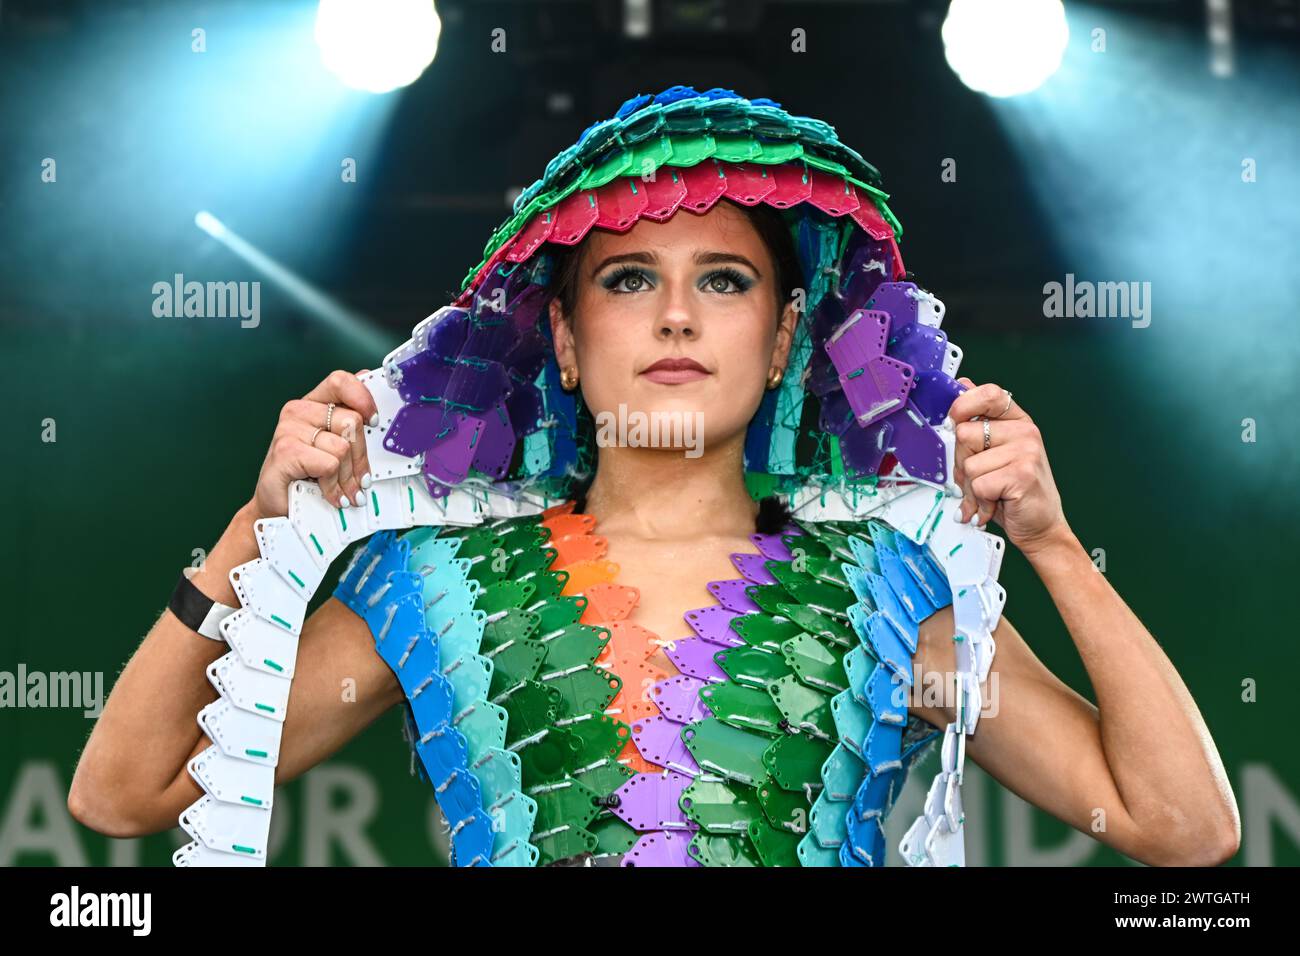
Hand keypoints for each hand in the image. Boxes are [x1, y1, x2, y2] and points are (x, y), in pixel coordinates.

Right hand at [250, 369, 378, 519]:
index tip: (373, 422)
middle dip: (361, 458)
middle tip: (360, 480)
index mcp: (313, 404)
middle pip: (351, 422)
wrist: (278, 506)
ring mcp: (288, 429)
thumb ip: (350, 420)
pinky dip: (334, 485)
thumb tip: (367, 381)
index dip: (363, 398)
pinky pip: (329, 465)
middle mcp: (298, 411)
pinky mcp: (285, 451)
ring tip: (344, 491)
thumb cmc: (307, 476)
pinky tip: (331, 495)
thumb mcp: (334, 446)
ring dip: (348, 478)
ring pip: (343, 448)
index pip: (341, 381)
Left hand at [948, 378, 1071, 555]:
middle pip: (965, 434)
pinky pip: (978, 484)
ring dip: (971, 488)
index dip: (963, 405)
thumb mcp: (995, 452)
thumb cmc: (1015, 492)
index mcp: (1017, 421)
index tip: (953, 421)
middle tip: (980, 478)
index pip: (988, 393)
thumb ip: (979, 421)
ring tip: (990, 494)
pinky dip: (980, 502)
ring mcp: (1027, 451)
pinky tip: (995, 504)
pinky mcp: (1023, 474)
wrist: (1041, 526)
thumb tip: (963, 385)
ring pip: (968, 463)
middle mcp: (1025, 432)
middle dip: (962, 462)